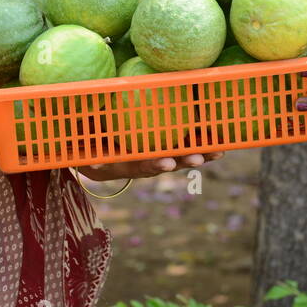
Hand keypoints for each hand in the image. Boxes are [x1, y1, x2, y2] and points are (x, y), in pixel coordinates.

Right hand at [74, 151, 224, 181]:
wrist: (100, 161)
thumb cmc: (91, 152)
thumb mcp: (86, 153)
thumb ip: (88, 154)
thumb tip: (89, 156)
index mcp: (126, 165)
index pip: (141, 165)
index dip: (154, 163)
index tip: (167, 162)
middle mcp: (145, 165)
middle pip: (168, 164)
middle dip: (184, 161)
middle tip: (198, 158)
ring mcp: (158, 159)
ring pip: (181, 158)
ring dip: (200, 155)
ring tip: (218, 152)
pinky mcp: (167, 152)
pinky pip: (185, 149)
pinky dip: (202, 146)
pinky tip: (220, 142)